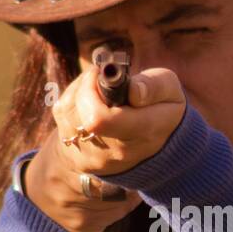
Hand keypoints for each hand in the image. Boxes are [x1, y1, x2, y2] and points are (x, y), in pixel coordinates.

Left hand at [23, 65, 186, 231]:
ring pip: (68, 111)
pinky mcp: (77, 155)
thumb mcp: (170, 91)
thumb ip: (154, 86)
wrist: (152, 144)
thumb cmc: (161, 108)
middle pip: (80, 114)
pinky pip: (62, 116)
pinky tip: (89, 99)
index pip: (100, 119)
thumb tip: (132, 90)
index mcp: (143, 132)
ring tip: (98, 88)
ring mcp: (94, 156)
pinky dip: (72, 100)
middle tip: (101, 78)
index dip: (92, 89)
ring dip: (78, 90)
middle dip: (86, 86)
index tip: (103, 74)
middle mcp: (116, 151)